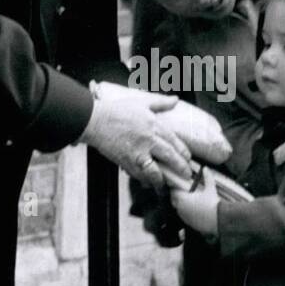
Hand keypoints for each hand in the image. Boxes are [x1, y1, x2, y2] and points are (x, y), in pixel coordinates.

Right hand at [79, 83, 193, 187]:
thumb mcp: (142, 102)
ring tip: (166, 185)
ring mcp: (138, 153)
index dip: (184, 153)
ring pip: (156, 172)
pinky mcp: (126, 162)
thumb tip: (176, 99)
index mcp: (155, 126)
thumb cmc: (117, 110)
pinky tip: (148, 183)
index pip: (175, 142)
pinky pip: (139, 175)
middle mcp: (149, 141)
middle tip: (186, 176)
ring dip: (163, 180)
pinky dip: (145, 180)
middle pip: (170, 158)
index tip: (188, 159)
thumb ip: (161, 103)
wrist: (96, 120)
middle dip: (181, 169)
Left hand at [170, 169, 219, 235]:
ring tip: (190, 201)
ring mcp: (184, 217)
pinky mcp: (189, 224)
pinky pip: (184, 217)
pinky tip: (194, 210)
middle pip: (174, 201)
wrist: (219, 220)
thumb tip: (205, 168)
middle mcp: (181, 209)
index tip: (179, 185)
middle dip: (178, 196)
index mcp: (182, 199)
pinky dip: (187, 213)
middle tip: (184, 192)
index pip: (173, 192)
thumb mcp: (210, 188)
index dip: (176, 188)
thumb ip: (207, 177)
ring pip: (179, 209)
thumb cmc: (213, 204)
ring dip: (182, 205)